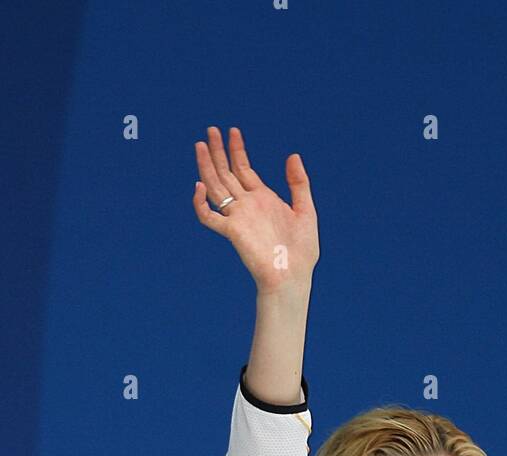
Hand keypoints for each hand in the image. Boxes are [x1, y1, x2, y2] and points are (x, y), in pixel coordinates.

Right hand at [193, 126, 319, 291]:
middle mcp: (247, 205)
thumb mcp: (306, 211)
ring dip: (207, 166)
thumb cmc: (302, 251)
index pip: (244, 169)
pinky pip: (209, 216)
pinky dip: (200, 203)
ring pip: (215, 187)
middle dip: (219, 152)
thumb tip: (293, 155)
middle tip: (211, 129)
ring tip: (201, 145)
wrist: (294, 275)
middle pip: (227, 173)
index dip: (237, 150)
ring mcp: (238, 217)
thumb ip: (298, 183)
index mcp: (263, 199)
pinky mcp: (232, 231)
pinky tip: (199, 185)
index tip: (233, 131)